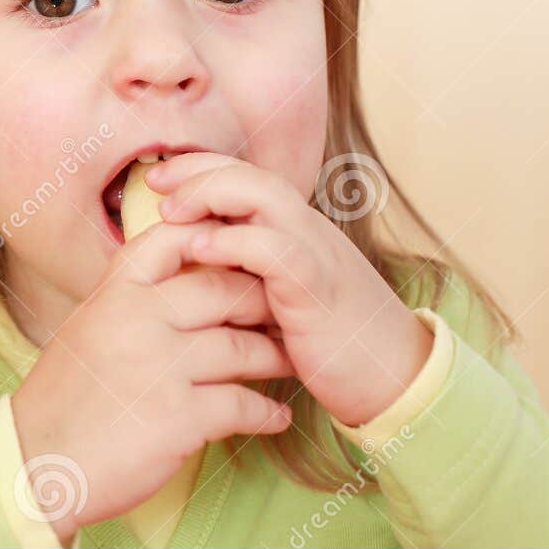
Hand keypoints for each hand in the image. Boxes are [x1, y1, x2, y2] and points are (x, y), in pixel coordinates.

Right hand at [9, 219, 294, 546]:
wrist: (37, 462)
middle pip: (226, 289)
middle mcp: (138, 319)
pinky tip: (277, 417)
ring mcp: (160, 367)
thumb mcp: (87, 326)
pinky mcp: (180, 418)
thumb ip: (131, 299)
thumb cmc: (64, 397)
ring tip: (287, 362)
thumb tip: (184, 279)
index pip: (174, 239)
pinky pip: (244, 404)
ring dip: (276, 357)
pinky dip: (268, 413)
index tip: (243, 257)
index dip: (217, 240)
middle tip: (284, 314)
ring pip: (244, 346)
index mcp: (113, 292)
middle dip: (263, 302)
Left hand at [145, 152, 434, 428]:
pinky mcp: (319, 289)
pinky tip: (201, 250)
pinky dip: (236, 242)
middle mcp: (306, 231)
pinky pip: (277, 250)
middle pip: (250, 174)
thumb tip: (188, 262)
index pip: (244, 176)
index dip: (199, 168)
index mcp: (293, 230)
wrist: (393, 380)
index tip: (156, 178)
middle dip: (198, 171)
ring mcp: (316, 254)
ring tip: (170, 212)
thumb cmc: (326, 342)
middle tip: (155, 183)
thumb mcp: (278, 297)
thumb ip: (246, 271)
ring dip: (211, 195)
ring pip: (265, 197)